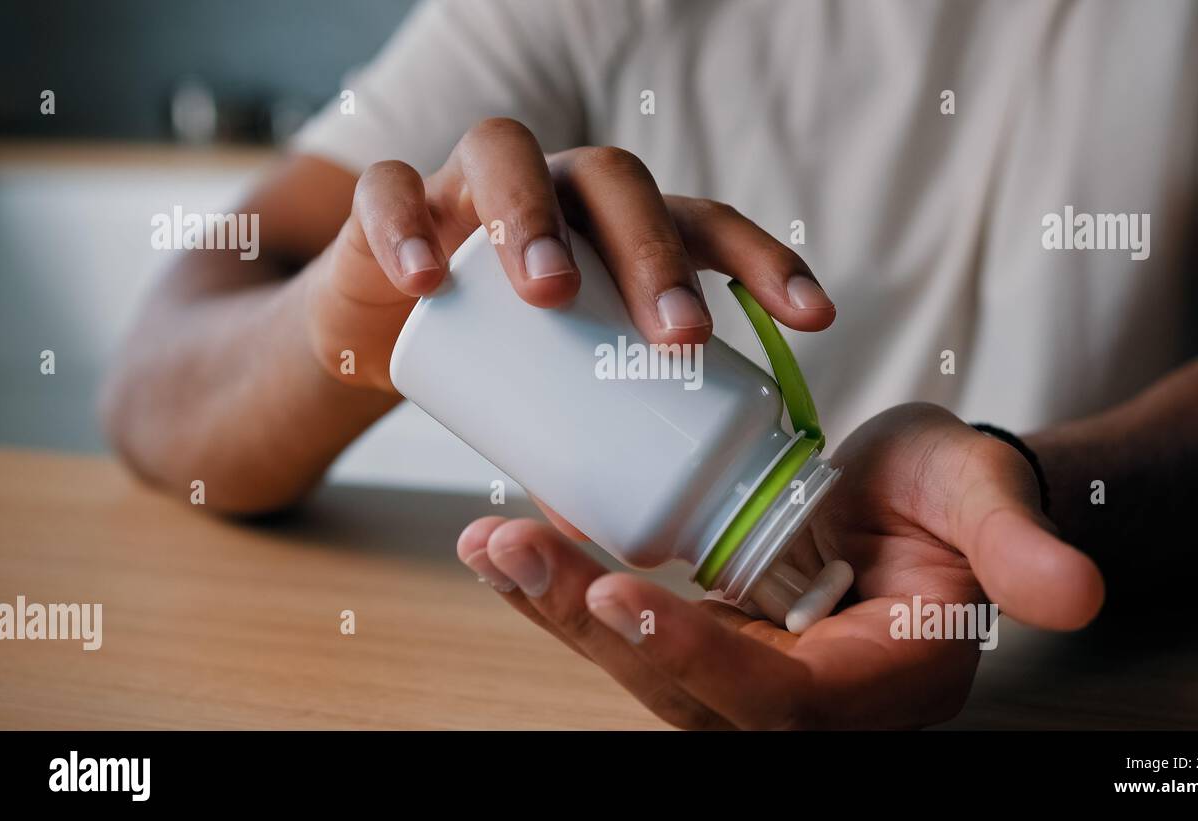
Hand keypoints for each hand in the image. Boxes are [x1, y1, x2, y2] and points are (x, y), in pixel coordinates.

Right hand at [304, 117, 835, 391]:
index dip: (763, 263)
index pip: (704, 226)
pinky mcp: (388, 204)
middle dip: (654, 254)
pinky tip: (425, 280)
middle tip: (677, 336)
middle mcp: (555, 190)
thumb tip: (602, 532)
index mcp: (616, 231)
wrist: (382, 327)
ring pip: (509, 157)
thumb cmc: (499, 354)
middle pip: (616, 184)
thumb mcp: (552, 396)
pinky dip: (404, 228)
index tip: (815, 321)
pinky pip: (389, 192)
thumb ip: (577, 444)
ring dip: (532, 219)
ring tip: (547, 294)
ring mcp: (470, 185)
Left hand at [456, 403, 1103, 728]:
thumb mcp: (985, 500)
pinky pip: (632, 627)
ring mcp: (747, 674)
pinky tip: (514, 538)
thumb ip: (1018, 547)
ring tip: (490, 540)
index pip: (775, 697)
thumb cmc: (956, 499)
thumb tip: (1078, 596)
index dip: (697, 655)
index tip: (618, 596)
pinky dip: (569, 586)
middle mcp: (800, 702)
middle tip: (509, 545)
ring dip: (556, 605)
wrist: (922, 501)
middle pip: (679, 687)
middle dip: (586, 624)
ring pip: (639, 662)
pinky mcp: (712, 639)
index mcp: (872, 685)